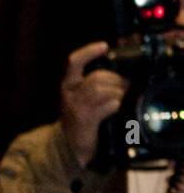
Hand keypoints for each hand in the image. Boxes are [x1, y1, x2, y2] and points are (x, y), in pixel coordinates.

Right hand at [60, 41, 129, 168]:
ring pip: (102, 89)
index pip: (74, 62)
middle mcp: (69, 94)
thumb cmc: (80, 118)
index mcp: (67, 85)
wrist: (68, 146)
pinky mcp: (85, 120)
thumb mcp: (81, 97)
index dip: (89, 52)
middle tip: (124, 86)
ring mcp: (77, 108)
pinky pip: (108, 105)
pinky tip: (115, 109)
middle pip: (97, 76)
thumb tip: (120, 70)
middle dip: (116, 79)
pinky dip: (115, 105)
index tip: (104, 46)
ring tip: (120, 98)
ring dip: (117, 92)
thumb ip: (94, 82)